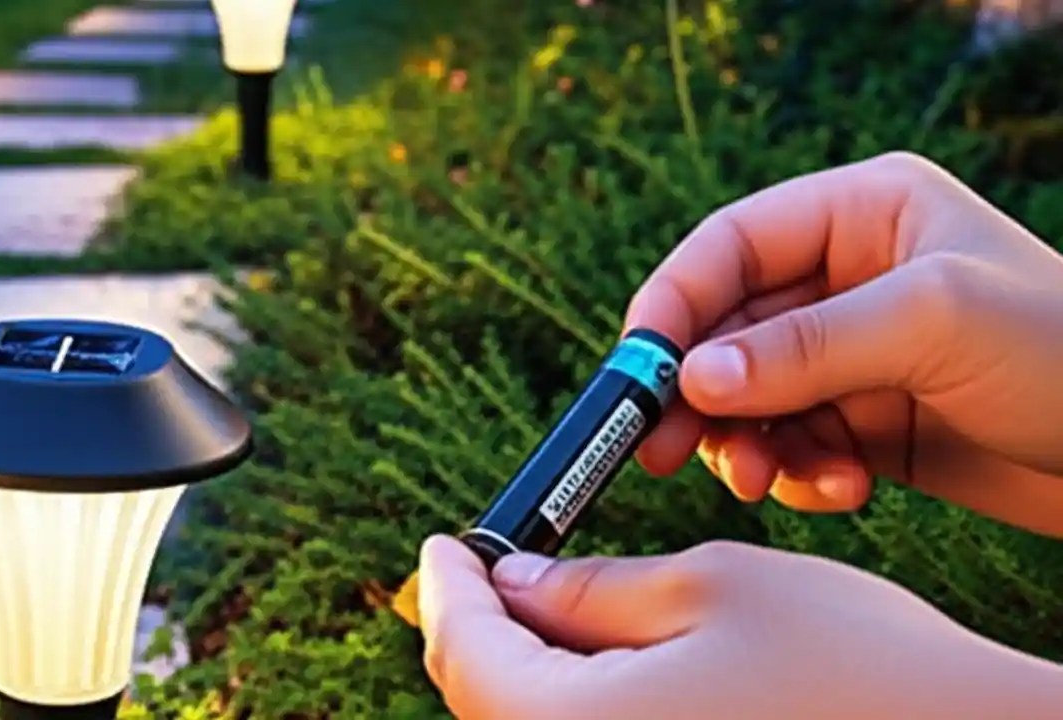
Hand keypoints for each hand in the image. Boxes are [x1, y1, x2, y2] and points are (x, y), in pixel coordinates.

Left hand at [418, 535, 1062, 719]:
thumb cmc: (853, 661)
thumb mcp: (712, 587)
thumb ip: (593, 590)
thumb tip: (516, 582)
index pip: (465, 657)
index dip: (446, 590)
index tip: (443, 542)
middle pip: (486, 700)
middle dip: (475, 627)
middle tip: (481, 565)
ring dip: (520, 663)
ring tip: (537, 596)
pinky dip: (569, 697)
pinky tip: (592, 654)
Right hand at [626, 151, 1062, 536]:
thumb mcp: (931, 327)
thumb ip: (804, 348)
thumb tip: (693, 380)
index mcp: (862, 214)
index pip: (730, 247)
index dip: (673, 305)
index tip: (639, 373)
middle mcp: (847, 277)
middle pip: (725, 329)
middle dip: (697, 393)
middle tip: (660, 452)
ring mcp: (852, 352)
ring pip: (747, 395)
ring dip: (744, 442)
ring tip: (764, 480)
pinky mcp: (862, 420)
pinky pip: (790, 442)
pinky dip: (798, 471)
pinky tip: (844, 487)